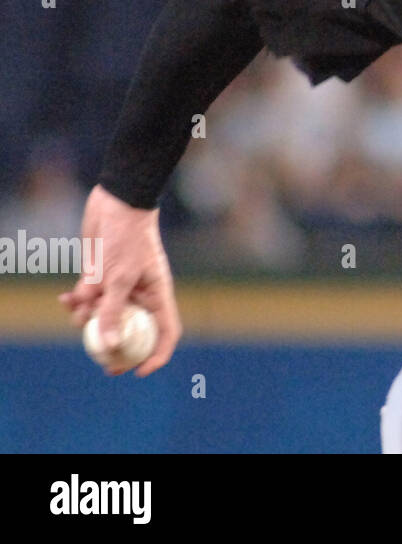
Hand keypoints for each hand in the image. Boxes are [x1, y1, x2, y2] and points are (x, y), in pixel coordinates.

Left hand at [58, 185, 181, 376]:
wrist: (117, 203)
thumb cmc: (127, 239)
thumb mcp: (118, 279)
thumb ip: (111, 313)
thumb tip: (108, 348)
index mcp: (157, 295)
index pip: (165, 332)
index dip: (156, 355)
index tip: (139, 371)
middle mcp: (141, 294)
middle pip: (132, 330)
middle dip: (116, 348)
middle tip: (104, 366)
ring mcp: (120, 285)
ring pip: (104, 316)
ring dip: (87, 318)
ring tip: (78, 305)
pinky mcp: (101, 276)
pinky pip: (87, 299)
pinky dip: (75, 301)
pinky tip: (64, 299)